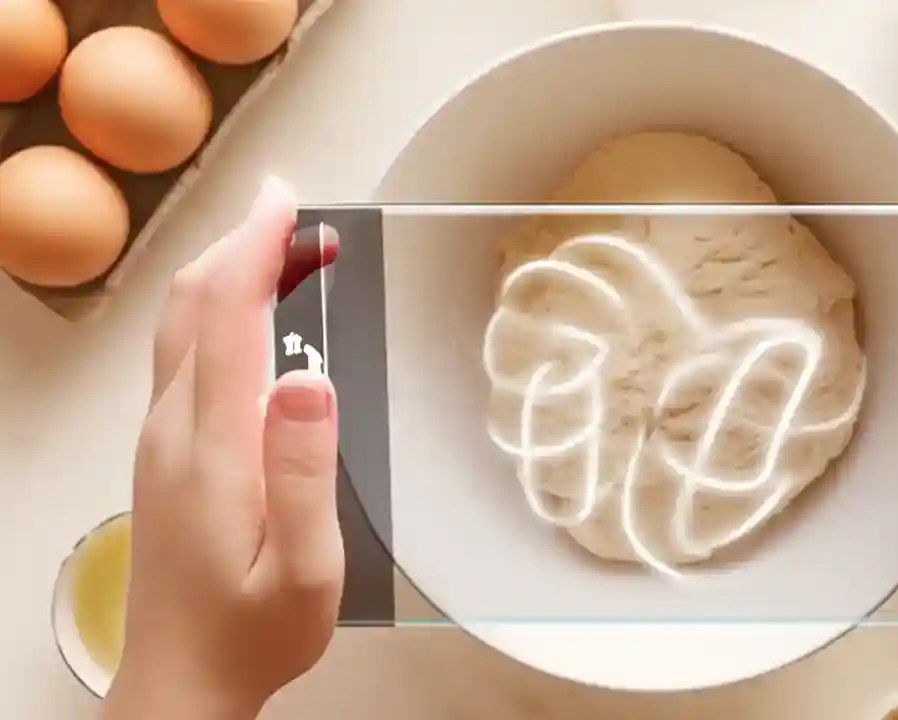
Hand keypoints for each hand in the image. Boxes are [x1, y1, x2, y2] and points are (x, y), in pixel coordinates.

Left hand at [104, 178, 343, 718]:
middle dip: (239, 244)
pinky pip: (185, 356)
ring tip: (283, 249)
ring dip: (226, 274)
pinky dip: (219, 312)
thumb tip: (309, 381)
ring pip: (181, 327)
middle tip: (294, 212)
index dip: (254, 248)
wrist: (182, 680)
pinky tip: (254, 320)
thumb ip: (306, 471)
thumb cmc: (251, 631)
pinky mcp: (168, 454)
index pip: (225, 317)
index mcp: (212, 447)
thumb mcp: (305, 568)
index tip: (284, 200)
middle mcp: (173, 430)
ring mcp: (162, 440)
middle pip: (191, 306)